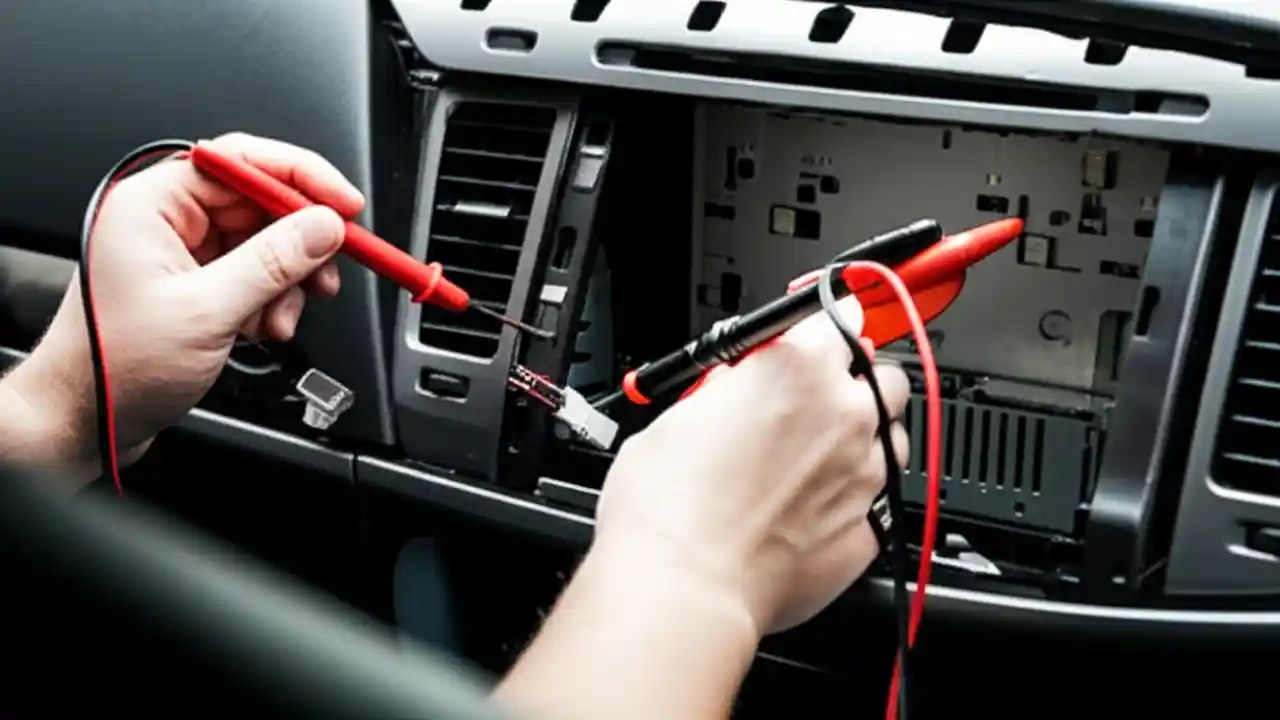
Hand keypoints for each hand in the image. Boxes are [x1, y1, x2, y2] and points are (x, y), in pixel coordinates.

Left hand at [12, 132, 363, 466]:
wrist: (86, 422)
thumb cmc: (115, 368)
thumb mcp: (207, 312)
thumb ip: (273, 263)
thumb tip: (324, 226)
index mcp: (154, 205)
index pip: (243, 161)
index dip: (302, 178)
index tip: (345, 205)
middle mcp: (168, 221)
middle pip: (260, 204)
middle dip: (300, 244)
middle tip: (328, 270)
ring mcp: (182, 253)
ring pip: (265, 244)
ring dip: (287, 283)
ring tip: (281, 319)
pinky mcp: (196, 285)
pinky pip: (254, 276)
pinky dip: (271, 303)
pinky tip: (263, 329)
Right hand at [595, 296, 909, 634]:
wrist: (685, 584)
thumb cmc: (668, 504)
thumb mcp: (683, 412)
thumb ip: (732, 388)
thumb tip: (740, 387)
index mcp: (799, 366)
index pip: (840, 317)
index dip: (826, 329)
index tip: (822, 335)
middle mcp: (844, 412)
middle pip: (881, 374)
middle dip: (854, 383)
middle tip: (813, 403)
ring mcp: (865, 472)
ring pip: (891, 437)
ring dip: (862, 441)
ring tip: (812, 463)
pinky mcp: (871, 527)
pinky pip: (879, 500)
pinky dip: (854, 500)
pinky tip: (812, 511)